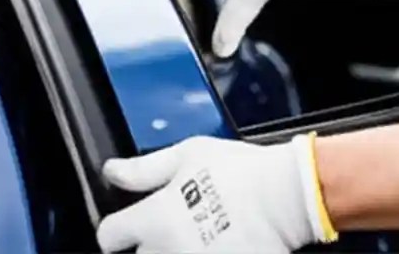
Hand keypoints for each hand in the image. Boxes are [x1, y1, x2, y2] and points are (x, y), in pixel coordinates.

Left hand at [95, 134, 337, 252]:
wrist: (288, 196)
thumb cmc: (243, 172)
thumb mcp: (189, 154)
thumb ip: (144, 168)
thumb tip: (112, 171)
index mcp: (154, 219)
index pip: (110, 236)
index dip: (117, 228)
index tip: (128, 224)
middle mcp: (167, 250)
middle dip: (150, 244)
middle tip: (174, 226)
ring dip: (174, 252)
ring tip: (199, 237)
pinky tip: (217, 244)